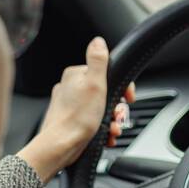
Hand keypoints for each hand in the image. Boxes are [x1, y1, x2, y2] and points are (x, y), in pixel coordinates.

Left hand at [17, 36, 134, 182]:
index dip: (121, 87)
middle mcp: (71, 88)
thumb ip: (98, 60)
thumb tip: (98, 41)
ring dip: (111, 121)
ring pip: (101, 109)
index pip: (106, 74)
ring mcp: (70, 105)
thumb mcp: (94, 84)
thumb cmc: (76, 118)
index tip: (128, 98)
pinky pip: (93, 122)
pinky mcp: (72, 121)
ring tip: (112, 129)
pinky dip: (102, 129)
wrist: (61, 146)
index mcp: (76, 75)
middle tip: (118, 117)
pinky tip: (105, 135)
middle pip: (106, 93)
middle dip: (117, 108)